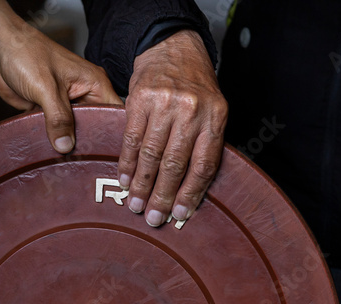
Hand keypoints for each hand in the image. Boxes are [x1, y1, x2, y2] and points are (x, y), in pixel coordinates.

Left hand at [0, 13, 120, 152]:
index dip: (115, 133)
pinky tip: (53, 155)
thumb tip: (65, 146)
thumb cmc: (27, 54)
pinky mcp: (51, 113)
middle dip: (90, 144)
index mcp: (94, 84)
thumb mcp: (47, 88)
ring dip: (69, 144)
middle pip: (96, 127)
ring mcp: (67, 105)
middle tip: (88, 163)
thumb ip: (58, 118)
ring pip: (75, 132)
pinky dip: (53, 141)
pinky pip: (57, 132)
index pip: (114, 113)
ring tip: (72, 163)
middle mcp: (84, 95)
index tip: (111, 154)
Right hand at [120, 30, 227, 226]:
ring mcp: (164, 104)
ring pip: (151, 155)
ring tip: (136, 204)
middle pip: (175, 164)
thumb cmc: (194, 86)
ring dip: (142, 185)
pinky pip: (132, 140)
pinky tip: (125, 180)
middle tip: (154, 218)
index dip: (191, 194)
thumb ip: (205, 144)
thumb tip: (191, 190)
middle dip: (162, 196)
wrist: (173, 48)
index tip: (180, 214)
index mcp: (215, 117)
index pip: (203, 165)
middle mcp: (191, 111)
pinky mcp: (140, 100)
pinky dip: (128, 164)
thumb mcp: (213, 110)